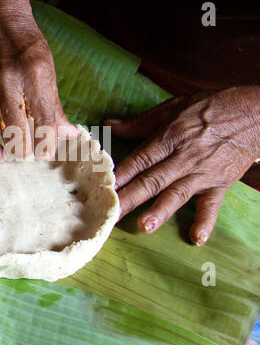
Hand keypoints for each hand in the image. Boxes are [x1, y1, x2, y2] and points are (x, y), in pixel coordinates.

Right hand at [0, 8, 76, 160]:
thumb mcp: (46, 69)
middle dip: (21, 150)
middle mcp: (5, 81)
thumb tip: (68, 135)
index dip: (45, 143)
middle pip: (14, 132)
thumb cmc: (24, 46)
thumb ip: (54, 105)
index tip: (44, 154)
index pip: (43, 121)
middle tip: (23, 154)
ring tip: (2, 156)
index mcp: (33, 74)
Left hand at [109, 86, 259, 243]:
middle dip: (129, 199)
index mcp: (169, 137)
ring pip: (177, 193)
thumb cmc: (211, 108)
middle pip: (151, 180)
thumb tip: (108, 126)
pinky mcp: (220, 182)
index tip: (100, 190)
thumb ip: (139, 122)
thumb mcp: (173, 108)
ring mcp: (202, 172)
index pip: (139, 159)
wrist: (256, 111)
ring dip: (161, 210)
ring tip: (144, 226)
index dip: (120, 175)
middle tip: (109, 215)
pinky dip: (206, 221)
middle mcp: (183, 157)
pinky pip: (212, 204)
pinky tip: (196, 237)